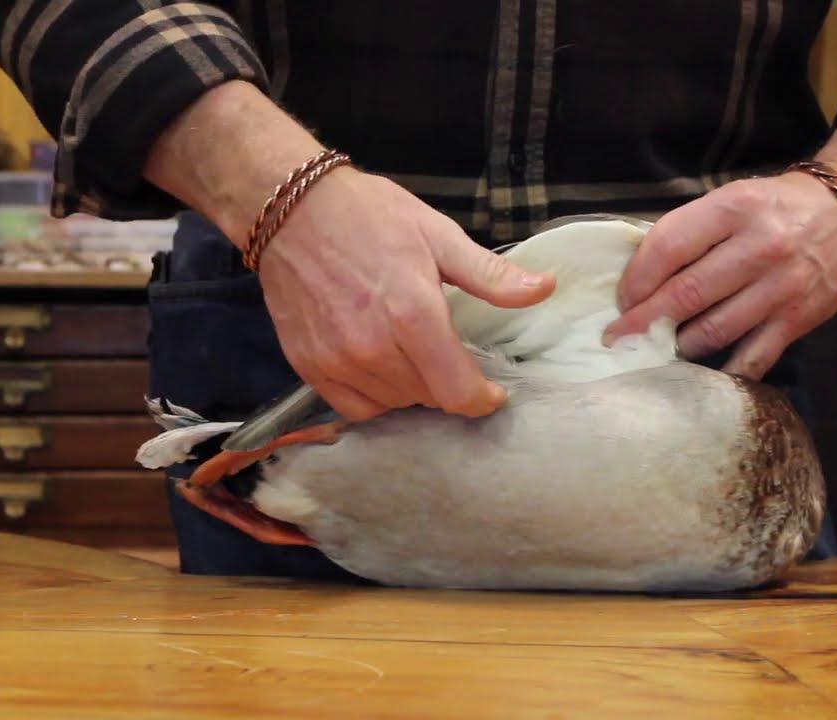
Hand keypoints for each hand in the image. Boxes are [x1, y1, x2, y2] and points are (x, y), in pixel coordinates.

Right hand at [144, 80, 555, 421]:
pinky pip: (355, 408)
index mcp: (413, 315)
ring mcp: (337, 361)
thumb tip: (545, 289)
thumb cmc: (369, 216)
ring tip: (414, 354)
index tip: (491, 390)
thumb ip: (491, 275)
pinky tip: (382, 367)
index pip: (458, 392)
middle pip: (429, 400)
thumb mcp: (438, 235)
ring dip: (412, 389)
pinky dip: (376, 397)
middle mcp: (374, 348)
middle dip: (448, 383)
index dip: (482, 398)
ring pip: (394, 405)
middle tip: (448, 354)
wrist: (290, 209)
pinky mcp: (309, 367)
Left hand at [603, 110, 836, 379]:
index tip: (621, 299)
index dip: (636, 279)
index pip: (668, 247)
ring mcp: (781, 287)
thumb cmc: (776, 209)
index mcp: (734, 208)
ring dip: (679, 345)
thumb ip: (689, 231)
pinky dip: (724, 373)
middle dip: (643, 322)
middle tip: (618, 338)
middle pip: (685, 294)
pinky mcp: (798, 319)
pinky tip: (701, 376)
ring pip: (713, 331)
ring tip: (660, 348)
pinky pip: (752, 358)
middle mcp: (759, 247)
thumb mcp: (732, 199)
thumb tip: (636, 276)